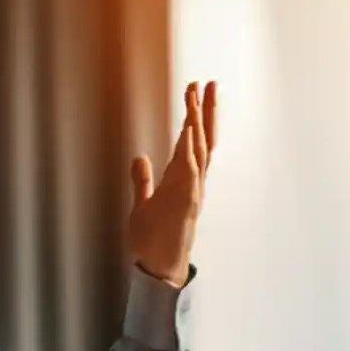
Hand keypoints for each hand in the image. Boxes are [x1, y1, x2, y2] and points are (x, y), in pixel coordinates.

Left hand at [125, 81, 217, 287]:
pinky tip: (188, 130)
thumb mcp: (143, 204)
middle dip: (206, 110)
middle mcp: (192, 182)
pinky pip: (190, 171)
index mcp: (182, 180)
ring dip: (198, 122)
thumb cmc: (152, 241)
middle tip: (209, 81)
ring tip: (197, 95)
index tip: (194, 90)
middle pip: (203, 139)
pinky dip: (189, 151)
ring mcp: (191, 192)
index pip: (192, 142)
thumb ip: (142, 181)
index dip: (194, 116)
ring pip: (199, 150)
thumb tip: (140, 158)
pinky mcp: (185, 203)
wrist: (158, 269)